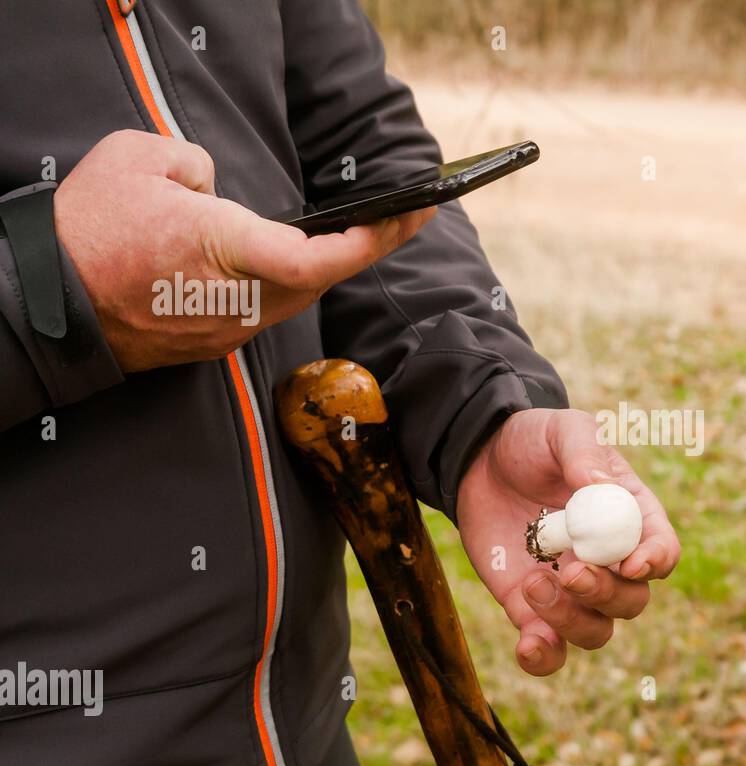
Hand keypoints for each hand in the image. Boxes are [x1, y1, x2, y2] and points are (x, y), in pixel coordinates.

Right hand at [54, 129, 434, 372]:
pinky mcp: (217, 339)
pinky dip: (296, 282)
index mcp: (223, 248)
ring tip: (373, 231)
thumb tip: (221, 193)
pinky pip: (270, 307)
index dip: (369, 242)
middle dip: (373, 246)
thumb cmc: (89, 230)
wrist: (48, 304)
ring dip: (336, 265)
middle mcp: (237, 299)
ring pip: (299, 295)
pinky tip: (307, 258)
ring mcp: (229, 326)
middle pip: (323, 279)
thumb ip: (199, 166)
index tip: (404, 216)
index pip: (316, 259)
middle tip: (411, 214)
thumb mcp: (139, 160)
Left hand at [457, 409, 680, 675]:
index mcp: (631, 518)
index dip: (654, 562)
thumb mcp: (562, 430)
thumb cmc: (534, 442)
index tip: (631, 563)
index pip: (662, 551)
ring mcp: (572, 591)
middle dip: (605, 594)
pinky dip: (543, 657)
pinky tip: (527, 645)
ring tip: (533, 581)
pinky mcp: (532, 609)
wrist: (479, 462)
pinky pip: (550, 650)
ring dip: (570, 620)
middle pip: (632, 601)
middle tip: (570, 571)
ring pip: (595, 631)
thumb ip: (583, 451)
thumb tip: (597, 486)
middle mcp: (609, 562)